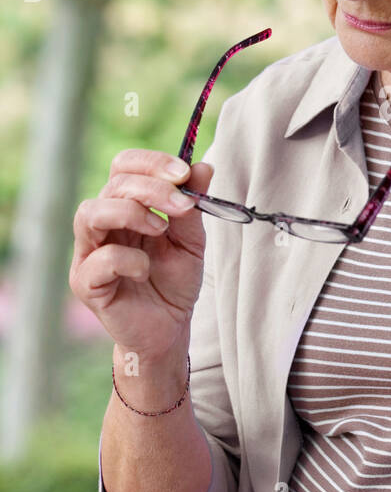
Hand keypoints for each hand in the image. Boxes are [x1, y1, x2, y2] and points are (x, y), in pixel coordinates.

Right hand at [70, 149, 215, 362]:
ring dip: (131, 213)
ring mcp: (88, 253)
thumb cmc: (175, 281)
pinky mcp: (86, 283)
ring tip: (160, 230)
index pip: (124, 167)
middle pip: (113, 185)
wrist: (169, 328)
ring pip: (90, 213)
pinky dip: (128, 260)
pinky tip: (145, 271)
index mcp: (125, 206)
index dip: (151, 163)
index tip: (184, 173)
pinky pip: (99, 259)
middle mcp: (102, 224)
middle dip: (152, 189)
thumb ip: (192, 207)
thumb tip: (203, 167)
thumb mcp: (191, 241)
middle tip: (183, 205)